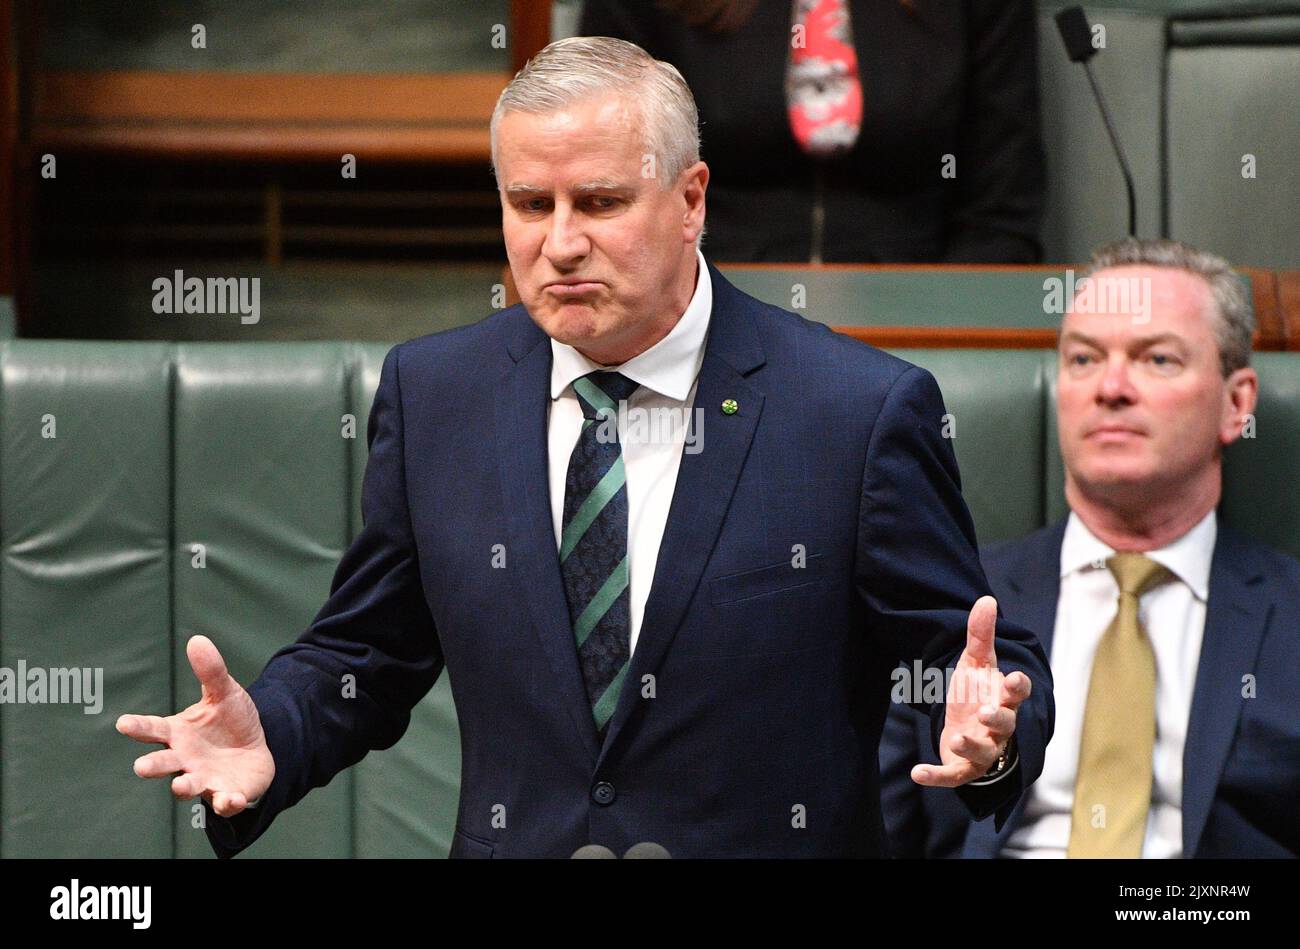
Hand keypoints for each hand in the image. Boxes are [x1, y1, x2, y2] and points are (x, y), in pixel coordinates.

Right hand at [117, 635, 273, 817]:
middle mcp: (185, 759)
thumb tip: (197, 639)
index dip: (138, 726)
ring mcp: (204, 778)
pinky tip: (232, 798)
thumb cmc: (230, 721)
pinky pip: (224, 802)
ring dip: (184, 786)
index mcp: (179, 733)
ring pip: (188, 786)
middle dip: (153, 765)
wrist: (255, 751)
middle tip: (141, 767)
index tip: (123, 723)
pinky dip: (226, 802)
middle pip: (163, 763)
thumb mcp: (225, 693)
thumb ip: (211, 671)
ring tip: (181, 785)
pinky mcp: (226, 793)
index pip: (154, 728)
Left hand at [911, 595, 1030, 787]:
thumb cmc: (978, 692)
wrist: (970, 726)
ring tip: (956, 739)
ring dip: (969, 747)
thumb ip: (980, 634)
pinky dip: (936, 776)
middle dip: (998, 719)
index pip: (1018, 692)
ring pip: (982, 752)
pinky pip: (953, 775)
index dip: (1017, 687)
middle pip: (1006, 724)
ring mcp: (983, 748)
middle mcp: (998, 726)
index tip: (1013, 679)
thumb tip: (986, 599)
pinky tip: (917, 773)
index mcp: (1004, 698)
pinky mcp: (963, 767)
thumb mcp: (976, 662)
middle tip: (985, 712)